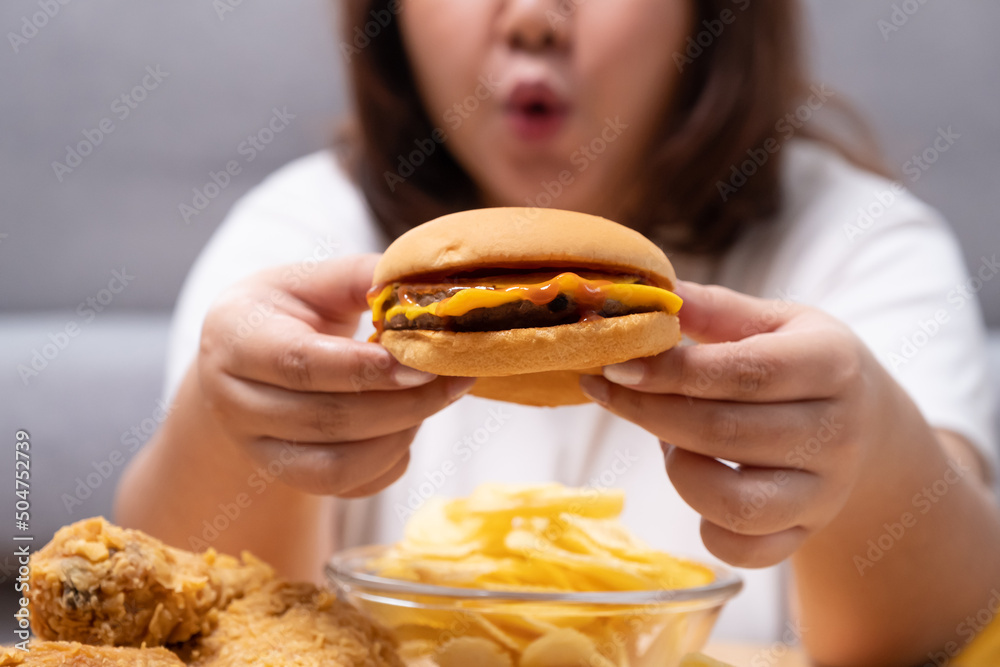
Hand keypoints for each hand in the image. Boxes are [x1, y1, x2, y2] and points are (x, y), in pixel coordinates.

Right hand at [196, 254, 474, 497]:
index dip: (365, 369)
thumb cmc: (289, 309)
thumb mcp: (314, 279)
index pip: (299, 362)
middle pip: (325, 419)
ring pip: (335, 465)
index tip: (421, 363)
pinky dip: (388, 463)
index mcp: (235, 336)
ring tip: (432, 400)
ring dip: (399, 436)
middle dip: (402, 405)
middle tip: (453, 381)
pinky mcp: (285, 477)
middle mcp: (232, 401)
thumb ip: (362, 278)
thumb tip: (418, 289)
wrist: (250, 355)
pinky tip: (407, 427)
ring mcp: (255, 448)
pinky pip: (344, 487)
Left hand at [580, 281, 888, 567]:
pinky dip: (704, 524)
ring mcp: (824, 494)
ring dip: (678, 469)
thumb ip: (714, 308)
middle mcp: (837, 434)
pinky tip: (696, 482)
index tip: (616, 366)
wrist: (867, 425)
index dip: (670, 372)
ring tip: (669, 436)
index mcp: (833, 364)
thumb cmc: (803, 362)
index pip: (743, 372)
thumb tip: (653, 292)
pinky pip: (741, 550)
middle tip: (611, 390)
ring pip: (732, 502)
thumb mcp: (775, 321)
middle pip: (724, 433)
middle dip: (649, 412)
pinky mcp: (804, 533)